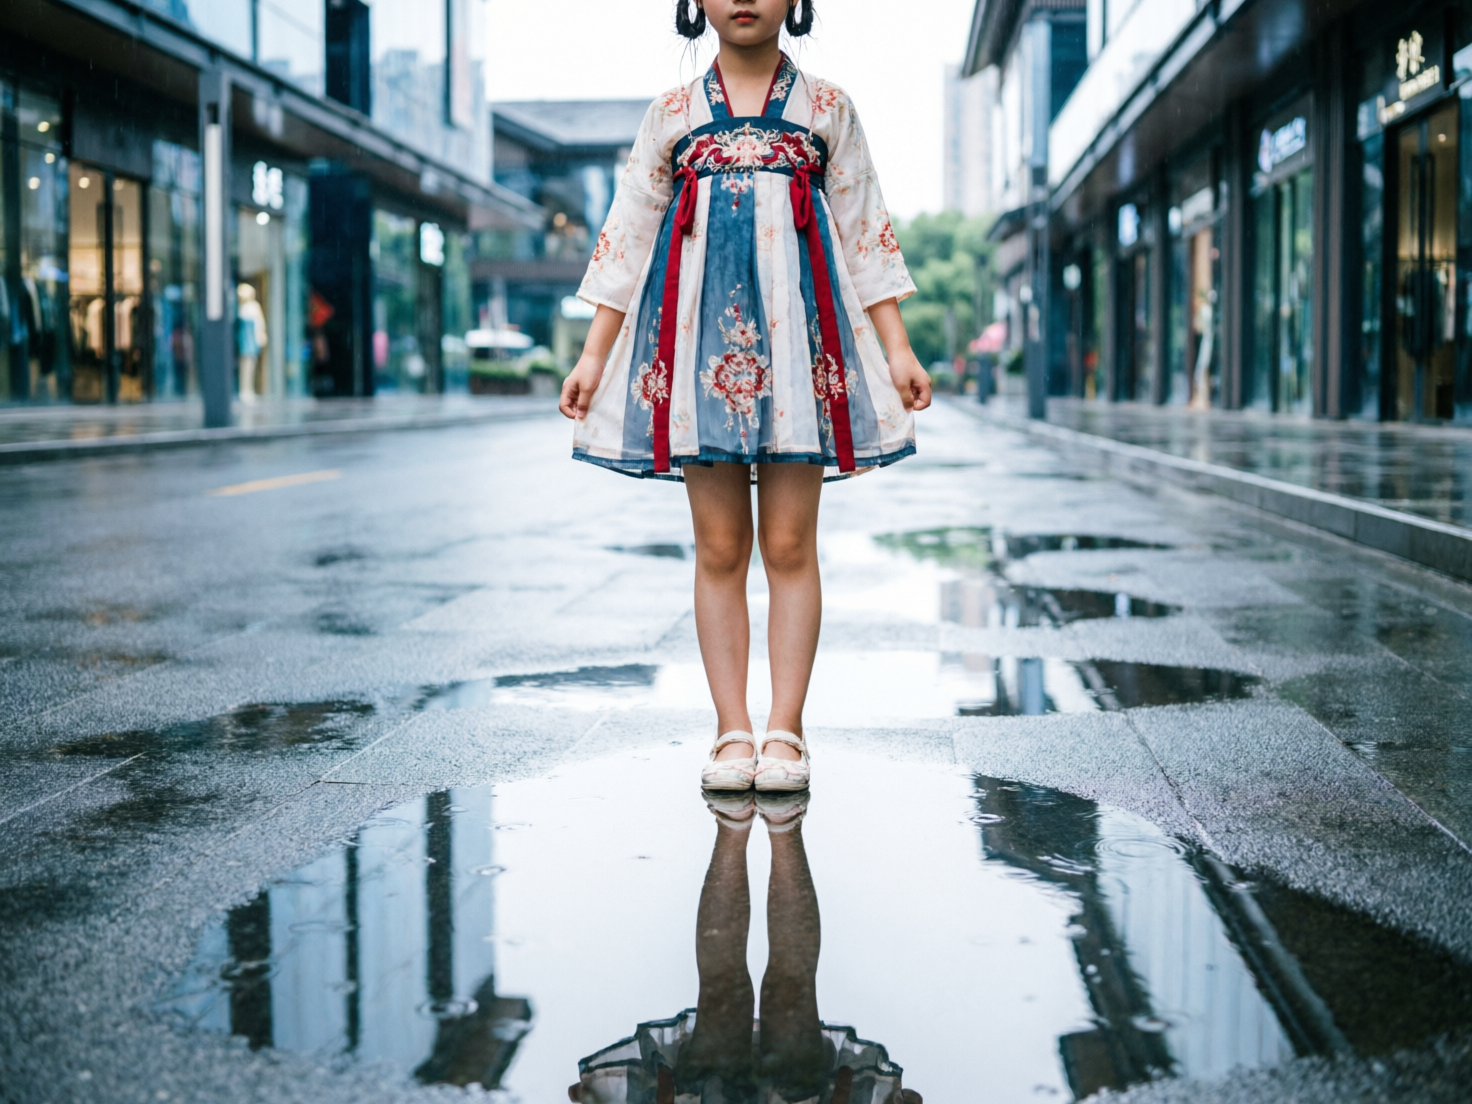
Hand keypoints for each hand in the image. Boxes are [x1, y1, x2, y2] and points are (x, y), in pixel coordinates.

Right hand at [561, 304, 626, 419]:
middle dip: (577, 412)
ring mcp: (577, 389)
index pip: (563, 406)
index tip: (580, 417)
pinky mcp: (584, 387)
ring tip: (592, 410)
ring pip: (577, 403)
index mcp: (567, 390)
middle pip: (569, 406)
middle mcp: (570, 390)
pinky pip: (584, 398)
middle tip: (588, 415)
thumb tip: (580, 417)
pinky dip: (587, 403)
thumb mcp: (587, 389)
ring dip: (583, 408)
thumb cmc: (589, 370)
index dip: (570, 414)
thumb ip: (583, 403)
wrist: (596, 356)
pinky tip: (594, 404)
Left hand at [865, 297, 930, 412]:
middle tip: (900, 396)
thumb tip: (908, 410)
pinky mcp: (913, 377)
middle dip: (911, 401)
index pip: (926, 403)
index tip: (905, 403)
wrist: (897, 349)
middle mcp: (925, 383)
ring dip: (907, 395)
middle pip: (921, 399)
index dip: (916, 407)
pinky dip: (905, 390)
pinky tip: (897, 385)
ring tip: (898, 390)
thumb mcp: (901, 385)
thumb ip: (906, 399)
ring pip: (915, 394)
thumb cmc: (900, 366)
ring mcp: (919, 379)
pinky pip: (911, 388)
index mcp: (926, 385)